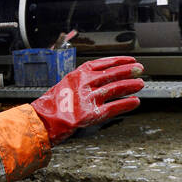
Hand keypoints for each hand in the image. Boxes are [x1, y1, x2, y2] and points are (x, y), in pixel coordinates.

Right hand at [30, 56, 144, 144]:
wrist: (41, 121)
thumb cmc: (52, 105)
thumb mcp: (65, 85)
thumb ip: (82, 81)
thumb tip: (102, 78)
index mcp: (77, 75)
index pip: (102, 63)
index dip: (119, 61)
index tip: (130, 60)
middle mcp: (83, 84)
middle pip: (111, 74)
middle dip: (128, 71)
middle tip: (140, 69)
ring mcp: (87, 98)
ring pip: (114, 88)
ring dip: (130, 86)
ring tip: (140, 84)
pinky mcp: (90, 114)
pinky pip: (113, 107)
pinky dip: (126, 104)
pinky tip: (134, 102)